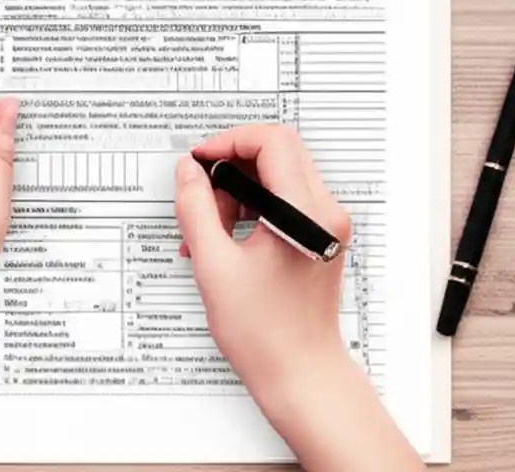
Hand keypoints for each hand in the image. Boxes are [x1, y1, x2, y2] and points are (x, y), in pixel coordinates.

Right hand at [175, 125, 422, 471]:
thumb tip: (188, 172)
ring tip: (207, 230)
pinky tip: (224, 239)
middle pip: (277, 153)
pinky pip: (283, 201)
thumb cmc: (265, 334)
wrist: (299, 372)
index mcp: (305, 213)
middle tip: (200, 195)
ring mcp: (326, 225)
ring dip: (237, 192)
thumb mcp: (213, 265)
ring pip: (277, 177)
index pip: (272, 142)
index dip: (229, 141)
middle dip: (231, 167)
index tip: (200, 159)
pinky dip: (250, 209)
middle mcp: (324, 213)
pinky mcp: (320, 236)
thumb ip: (196, 208)